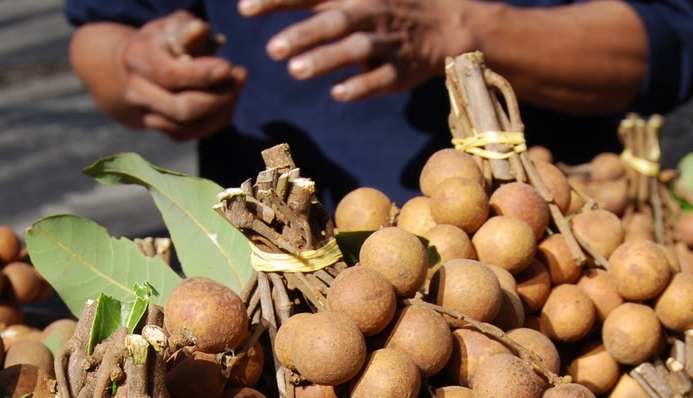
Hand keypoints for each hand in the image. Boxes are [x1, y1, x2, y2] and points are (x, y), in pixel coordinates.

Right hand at [120, 11, 247, 138]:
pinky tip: (230, 98)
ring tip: (238, 84)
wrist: (139, 69)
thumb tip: (200, 30)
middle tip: (240, 75)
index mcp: (137, 58)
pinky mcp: (166, 131)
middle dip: (218, 96)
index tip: (228, 67)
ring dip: (224, 108)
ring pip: (193, 126)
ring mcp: (149, 116)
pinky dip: (219, 118)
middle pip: (182, 108)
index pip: (170, 75)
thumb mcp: (172, 26)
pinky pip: (198, 132)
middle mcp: (137, 92)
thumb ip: (186, 29)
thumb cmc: (162, 41)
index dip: (202, 75)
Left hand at [237, 0, 475, 101]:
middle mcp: (370, 14)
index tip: (244, 9)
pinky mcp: (403, 69)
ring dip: (326, 58)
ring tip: (295, 71)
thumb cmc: (388, 7)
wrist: (447, 23)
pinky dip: (361, 84)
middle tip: (271, 49)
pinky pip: (382, 77)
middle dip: (303, 33)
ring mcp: (387, 42)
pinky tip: (337, 93)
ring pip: (357, 49)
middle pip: (334, 20)